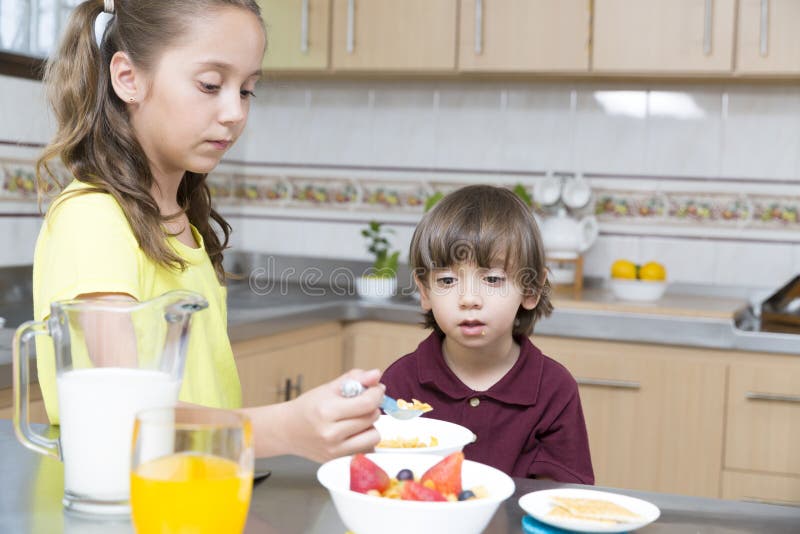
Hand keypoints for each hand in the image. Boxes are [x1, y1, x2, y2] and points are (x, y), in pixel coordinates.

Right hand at [246, 369, 383, 461]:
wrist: (287, 430)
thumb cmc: (307, 408)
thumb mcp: (328, 388)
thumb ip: (354, 379)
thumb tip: (375, 375)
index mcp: (327, 411)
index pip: (367, 403)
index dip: (377, 393)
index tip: (377, 389)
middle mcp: (330, 433)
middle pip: (371, 418)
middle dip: (371, 407)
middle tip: (361, 403)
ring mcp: (334, 450)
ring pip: (373, 436)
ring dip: (370, 426)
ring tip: (356, 419)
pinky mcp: (337, 460)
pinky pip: (365, 449)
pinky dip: (363, 439)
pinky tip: (352, 432)